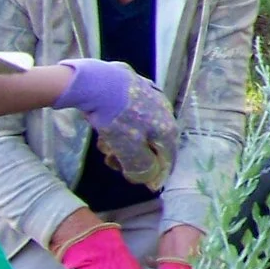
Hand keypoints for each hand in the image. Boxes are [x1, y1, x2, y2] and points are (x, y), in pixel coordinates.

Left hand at [54, 58, 175, 189]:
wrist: (100, 82)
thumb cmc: (117, 118)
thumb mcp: (127, 148)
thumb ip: (141, 166)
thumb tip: (149, 177)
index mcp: (168, 129)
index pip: (169, 157)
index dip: (159, 174)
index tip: (150, 186)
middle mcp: (166, 113)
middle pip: (154, 143)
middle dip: (135, 156)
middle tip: (114, 161)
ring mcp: (155, 98)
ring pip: (143, 128)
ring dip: (126, 141)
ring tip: (106, 144)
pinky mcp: (140, 88)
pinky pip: (136, 114)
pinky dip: (126, 125)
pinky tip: (111, 124)